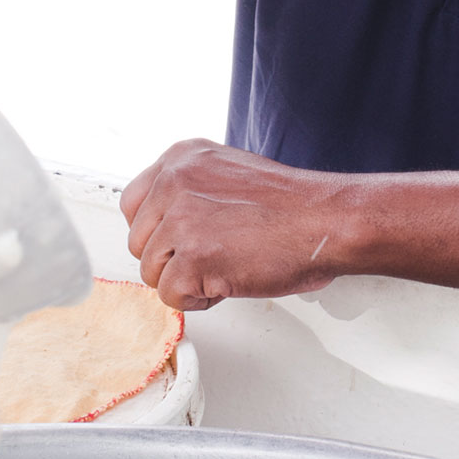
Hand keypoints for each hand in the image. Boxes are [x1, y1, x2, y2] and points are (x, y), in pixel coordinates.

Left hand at [120, 140, 348, 310]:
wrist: (323, 221)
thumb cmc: (291, 206)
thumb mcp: (226, 174)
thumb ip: (190, 191)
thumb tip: (165, 223)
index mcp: (180, 158)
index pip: (134, 204)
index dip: (157, 232)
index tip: (180, 240)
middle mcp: (173, 183)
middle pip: (139, 242)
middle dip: (171, 259)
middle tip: (213, 255)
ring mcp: (179, 220)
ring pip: (151, 272)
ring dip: (186, 280)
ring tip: (226, 266)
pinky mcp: (190, 258)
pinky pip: (170, 296)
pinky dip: (200, 300)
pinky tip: (228, 280)